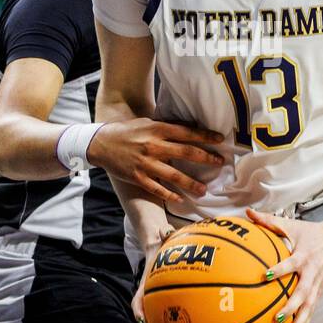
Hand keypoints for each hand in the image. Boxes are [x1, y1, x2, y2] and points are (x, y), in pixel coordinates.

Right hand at [89, 119, 223, 202]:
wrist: (101, 143)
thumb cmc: (128, 132)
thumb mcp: (148, 123)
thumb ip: (167, 127)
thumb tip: (190, 128)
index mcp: (157, 129)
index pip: (187, 132)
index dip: (205, 136)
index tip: (220, 140)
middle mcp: (153, 146)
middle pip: (186, 152)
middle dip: (206, 158)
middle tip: (220, 162)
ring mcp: (145, 163)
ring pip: (174, 175)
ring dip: (191, 183)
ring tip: (204, 189)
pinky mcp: (137, 177)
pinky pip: (157, 189)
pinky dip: (170, 195)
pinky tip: (181, 200)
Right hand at [130, 225, 175, 322]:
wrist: (156, 243)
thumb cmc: (161, 240)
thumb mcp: (161, 237)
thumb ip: (162, 234)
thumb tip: (164, 229)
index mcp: (148, 281)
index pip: (139, 297)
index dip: (140, 308)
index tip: (142, 319)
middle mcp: (150, 294)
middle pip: (148, 318)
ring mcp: (157, 300)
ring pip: (157, 322)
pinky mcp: (167, 301)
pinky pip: (169, 317)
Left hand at [246, 209, 322, 322]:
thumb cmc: (311, 232)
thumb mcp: (291, 225)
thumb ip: (268, 220)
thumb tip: (247, 213)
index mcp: (303, 256)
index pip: (291, 264)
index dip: (280, 269)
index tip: (266, 274)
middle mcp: (311, 273)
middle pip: (303, 293)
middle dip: (291, 306)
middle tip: (278, 317)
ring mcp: (317, 285)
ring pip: (309, 307)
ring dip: (300, 321)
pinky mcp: (320, 291)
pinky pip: (312, 310)